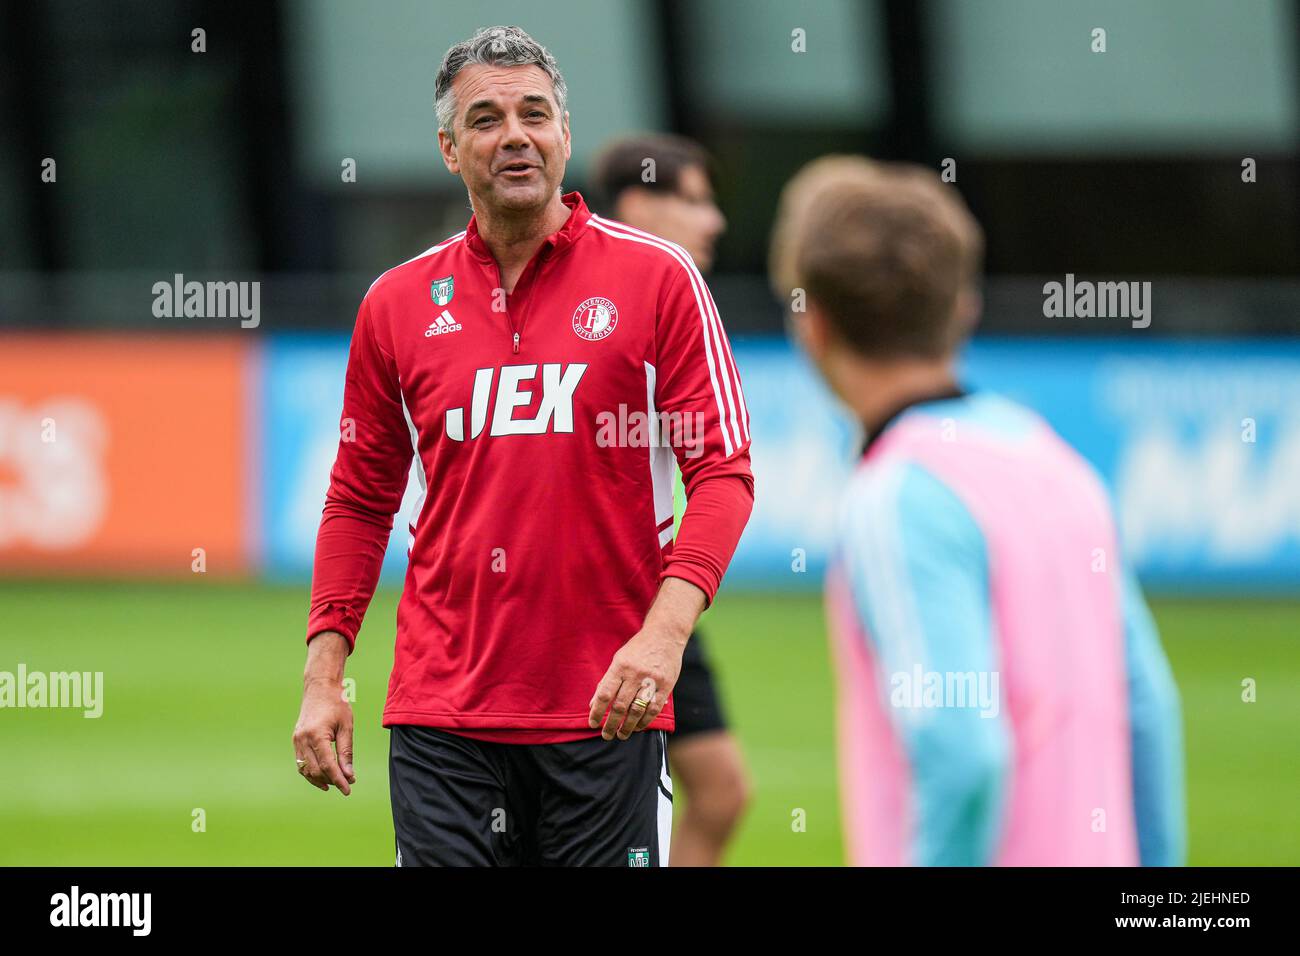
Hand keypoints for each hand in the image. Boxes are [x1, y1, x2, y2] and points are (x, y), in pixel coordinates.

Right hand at [293, 631, 355, 794]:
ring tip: (335, 783)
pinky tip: (322, 777)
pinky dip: (310, 772)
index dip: (338, 780)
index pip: (328, 765)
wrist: (320, 687)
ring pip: (305, 769)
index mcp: (316, 735)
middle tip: (346, 784)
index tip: (348, 789)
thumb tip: (348, 775)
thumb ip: (346, 752)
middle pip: (316, 770)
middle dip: (331, 780)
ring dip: (320, 779)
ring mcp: (296, 740)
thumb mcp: (346, 727)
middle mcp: (303, 739)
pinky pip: (301, 762)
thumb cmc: (337, 704)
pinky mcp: (296, 739)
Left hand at [587, 622, 687, 740]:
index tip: (593, 723)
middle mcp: (635, 674)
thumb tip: (594, 704)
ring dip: (628, 727)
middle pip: (620, 706)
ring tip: (621, 735)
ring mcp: (652, 680)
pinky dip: (644, 721)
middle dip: (611, 724)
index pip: (605, 694)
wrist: (665, 635)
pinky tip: (638, 727)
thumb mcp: (618, 660)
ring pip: (637, 710)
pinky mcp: (666, 685)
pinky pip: (654, 709)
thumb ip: (606, 681)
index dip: (597, 711)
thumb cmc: (638, 649)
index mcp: (620, 666)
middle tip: (606, 735)